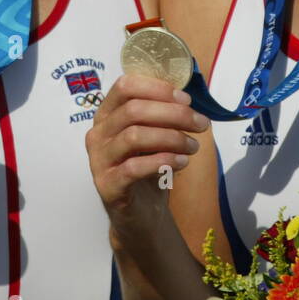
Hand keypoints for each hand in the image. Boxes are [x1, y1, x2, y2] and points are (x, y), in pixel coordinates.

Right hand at [85, 73, 208, 225]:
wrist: (141, 212)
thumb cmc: (148, 167)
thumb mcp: (154, 135)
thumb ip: (161, 115)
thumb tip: (184, 100)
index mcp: (106, 114)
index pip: (125, 86)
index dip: (157, 88)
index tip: (186, 100)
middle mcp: (97, 133)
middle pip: (133, 110)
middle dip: (174, 114)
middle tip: (201, 124)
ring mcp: (99, 159)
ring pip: (134, 136)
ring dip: (172, 138)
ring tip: (193, 146)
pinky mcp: (107, 184)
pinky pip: (134, 167)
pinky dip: (163, 161)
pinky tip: (182, 162)